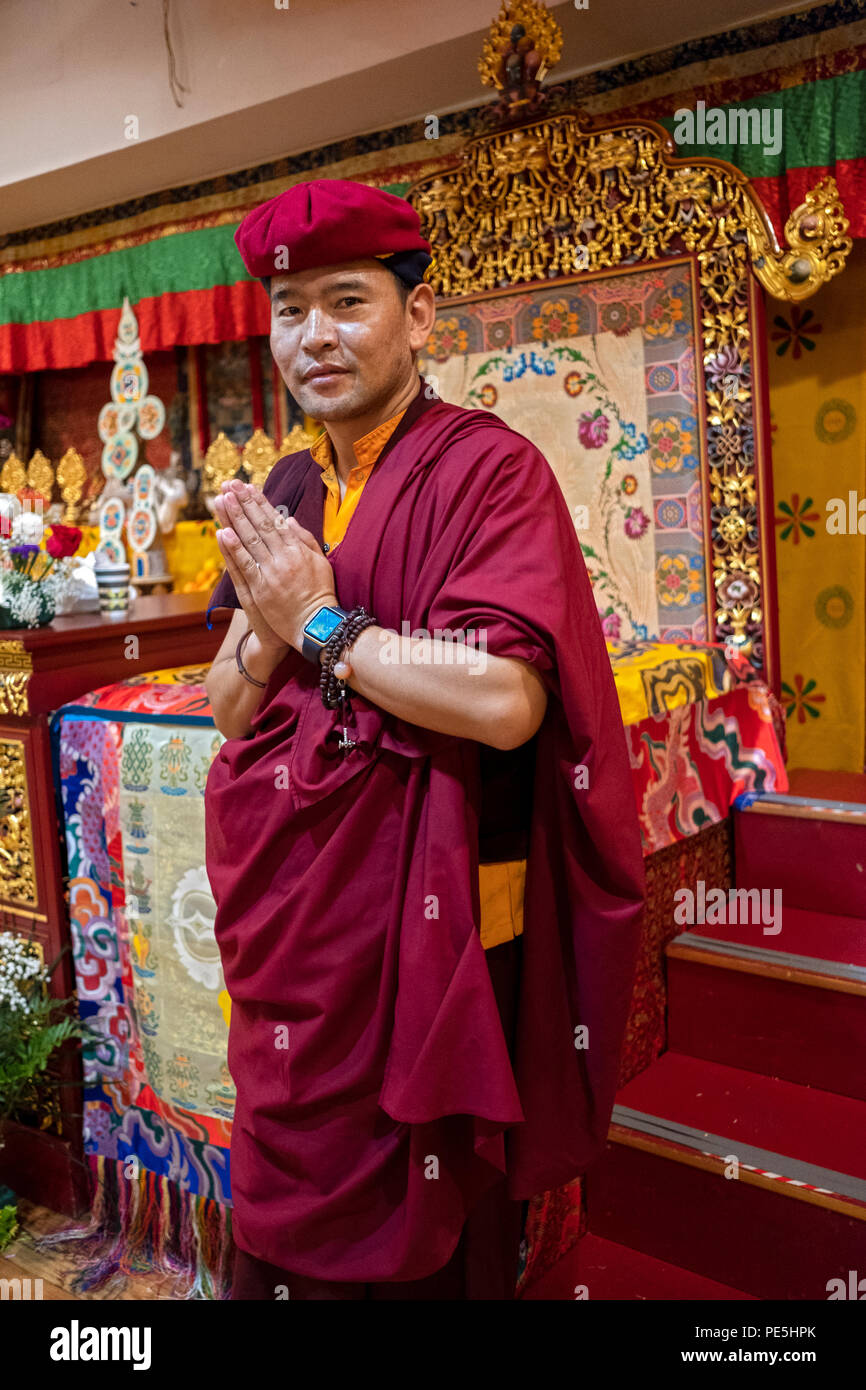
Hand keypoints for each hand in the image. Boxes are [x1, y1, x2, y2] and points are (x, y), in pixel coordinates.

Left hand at [214, 480, 337, 653]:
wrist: (315, 625)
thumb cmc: (320, 594)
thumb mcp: (321, 563)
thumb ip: (305, 540)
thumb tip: (288, 519)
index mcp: (298, 550)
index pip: (274, 520)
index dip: (259, 502)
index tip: (247, 487)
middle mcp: (283, 558)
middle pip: (259, 525)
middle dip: (243, 503)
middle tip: (230, 485)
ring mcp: (270, 574)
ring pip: (249, 541)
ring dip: (234, 519)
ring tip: (222, 500)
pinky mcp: (260, 590)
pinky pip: (244, 566)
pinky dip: (233, 549)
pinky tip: (223, 532)